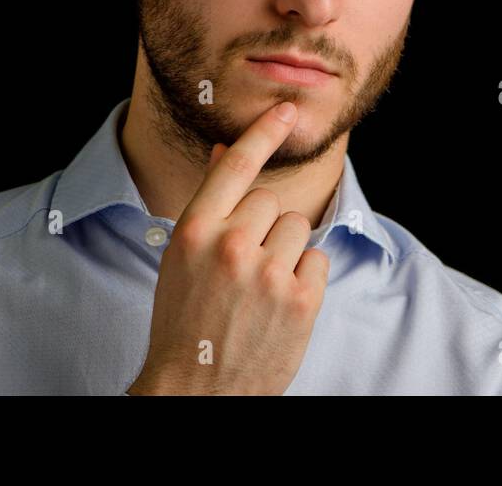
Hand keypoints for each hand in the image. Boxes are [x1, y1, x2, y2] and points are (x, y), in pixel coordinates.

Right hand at [127, 101, 329, 394]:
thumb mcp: (184, 257)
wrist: (195, 390)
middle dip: (264, 227)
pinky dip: (305, 278)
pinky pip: (317, 260)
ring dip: (286, 251)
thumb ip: (211, 205)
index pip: (236, 166)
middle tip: (243, 266)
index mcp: (194, 231)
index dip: (264, 132)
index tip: (288, 110)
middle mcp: (230, 246)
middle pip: (272, 201)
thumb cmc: (186, 320)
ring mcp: (267, 274)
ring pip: (297, 227)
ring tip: (260, 287)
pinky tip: (279, 304)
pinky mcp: (300, 300)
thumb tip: (225, 152)